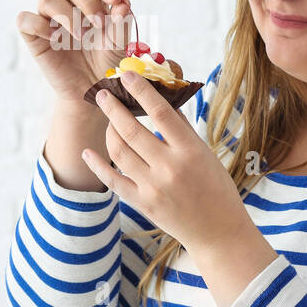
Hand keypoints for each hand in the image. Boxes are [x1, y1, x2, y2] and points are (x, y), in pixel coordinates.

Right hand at [14, 0, 134, 104]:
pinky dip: (39, 25)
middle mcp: (68, 5)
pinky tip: (55, 40)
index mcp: (91, 1)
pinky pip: (24, 19)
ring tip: (81, 36)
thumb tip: (123, 3)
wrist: (92, 90)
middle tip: (99, 24)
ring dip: (66, 13)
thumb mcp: (118, 45)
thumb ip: (121, 23)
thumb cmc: (105, 63)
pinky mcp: (33, 36)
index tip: (116, 0)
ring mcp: (49, 19)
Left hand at [80, 68, 255, 254]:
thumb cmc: (216, 187)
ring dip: (108, 131)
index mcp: (190, 150)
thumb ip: (182, 130)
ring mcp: (153, 187)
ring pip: (119, 151)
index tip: (127, 75)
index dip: (142, 91)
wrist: (218, 231)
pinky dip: (98, 165)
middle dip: (113, 108)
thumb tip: (160, 100)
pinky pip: (112, 181)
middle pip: (132, 130)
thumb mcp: (205, 154)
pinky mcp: (142, 203)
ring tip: (108, 120)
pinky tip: (88, 153)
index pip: (161, 113)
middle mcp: (170, 167)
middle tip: (103, 93)